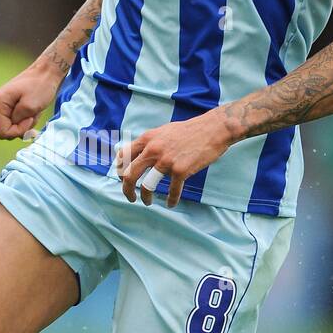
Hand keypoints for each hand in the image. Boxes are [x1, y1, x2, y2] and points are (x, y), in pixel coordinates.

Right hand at [0, 58, 62, 139]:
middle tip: (32, 113)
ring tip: (33, 110)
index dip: (19, 130)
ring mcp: (0, 107)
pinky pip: (15, 123)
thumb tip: (13, 130)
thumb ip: (19, 122)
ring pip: (12, 128)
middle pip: (7, 131)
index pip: (3, 133)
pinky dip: (26, 120)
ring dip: (26, 124)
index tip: (30, 118)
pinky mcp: (7, 108)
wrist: (45, 73)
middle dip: (22, 127)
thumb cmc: (40, 86)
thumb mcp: (30, 107)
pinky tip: (32, 110)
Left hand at [115, 110, 233, 207]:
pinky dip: (171, 200)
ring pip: (147, 186)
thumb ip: (150, 142)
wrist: (213, 129)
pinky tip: (171, 204)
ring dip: (145, 197)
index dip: (119, 170)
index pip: (123, 156)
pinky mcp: (180, 171)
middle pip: (129, 174)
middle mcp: (153, 150)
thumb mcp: (163, 131)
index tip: (122, 179)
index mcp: (147, 139)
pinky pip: (172, 191)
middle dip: (126, 189)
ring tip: (147, 202)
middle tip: (130, 197)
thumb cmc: (189, 131)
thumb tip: (137, 154)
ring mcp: (166, 161)